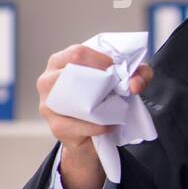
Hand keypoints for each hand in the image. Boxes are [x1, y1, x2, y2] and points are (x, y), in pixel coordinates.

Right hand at [36, 44, 152, 188]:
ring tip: (114, 108)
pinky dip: (101, 126)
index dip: (102, 60)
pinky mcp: (57, 127)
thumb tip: (135, 83)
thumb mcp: (124, 81)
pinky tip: (110, 125)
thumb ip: (138, 74)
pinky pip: (81, 125)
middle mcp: (48, 80)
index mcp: (60, 62)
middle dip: (102, 80)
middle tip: (118, 89)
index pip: (77, 53)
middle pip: (72, 72)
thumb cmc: (102, 99)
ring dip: (100, 104)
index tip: (118, 70)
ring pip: (74, 100)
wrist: (90, 135)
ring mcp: (49, 105)